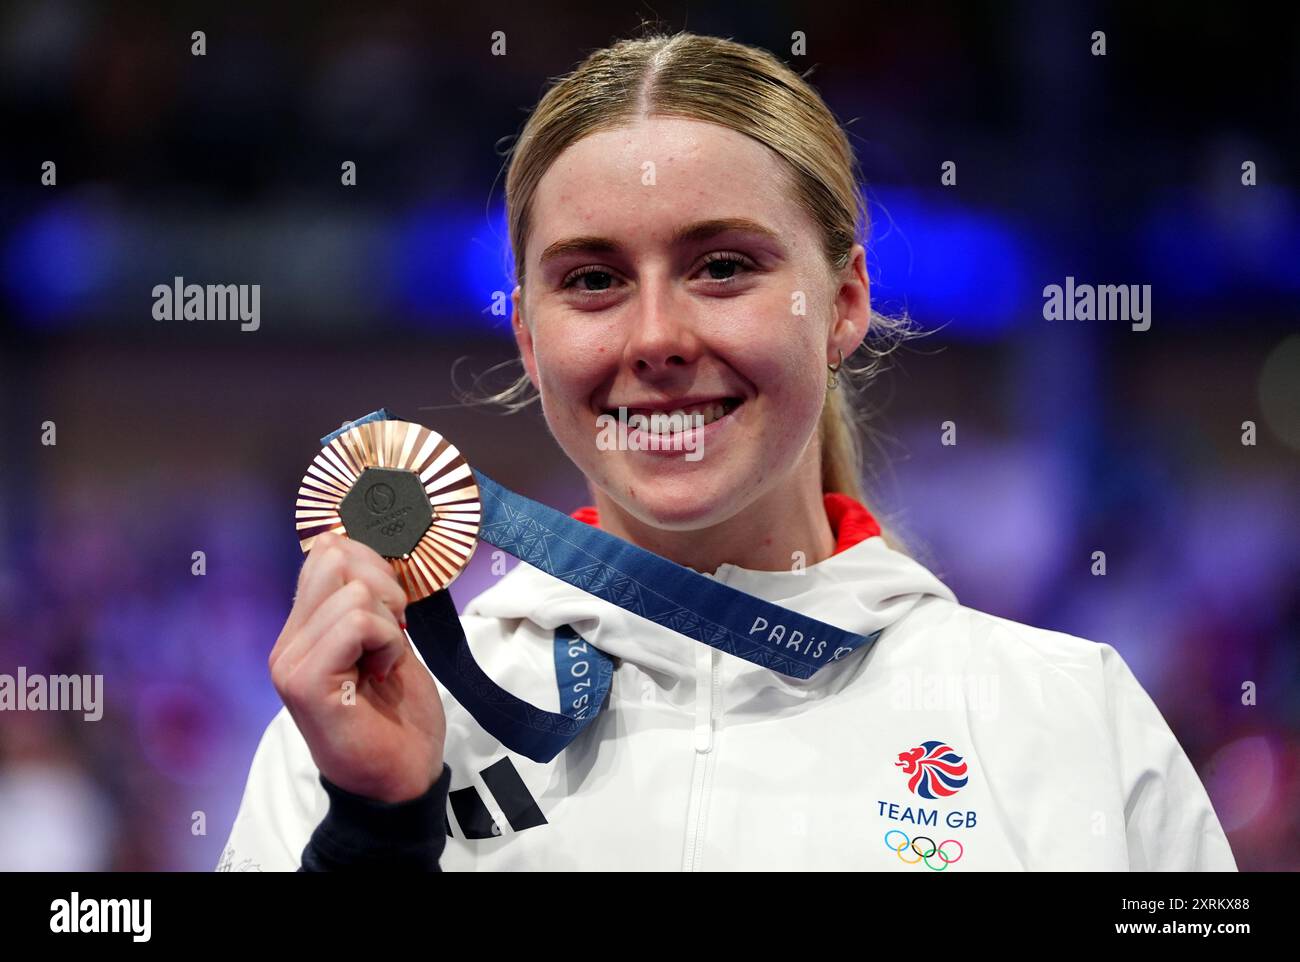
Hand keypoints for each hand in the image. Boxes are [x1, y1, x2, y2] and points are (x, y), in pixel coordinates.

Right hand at [269, 531, 445, 802]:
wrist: (401, 779)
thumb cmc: (397, 715)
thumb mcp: (384, 643)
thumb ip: (365, 601)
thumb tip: (357, 544)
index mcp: (302, 630)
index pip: (326, 551)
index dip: (374, 567)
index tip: (393, 611)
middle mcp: (287, 643)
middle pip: (335, 557)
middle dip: (383, 586)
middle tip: (392, 634)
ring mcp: (290, 662)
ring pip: (353, 592)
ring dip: (389, 625)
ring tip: (384, 661)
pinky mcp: (305, 682)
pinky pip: (358, 623)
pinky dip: (387, 642)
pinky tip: (383, 673)